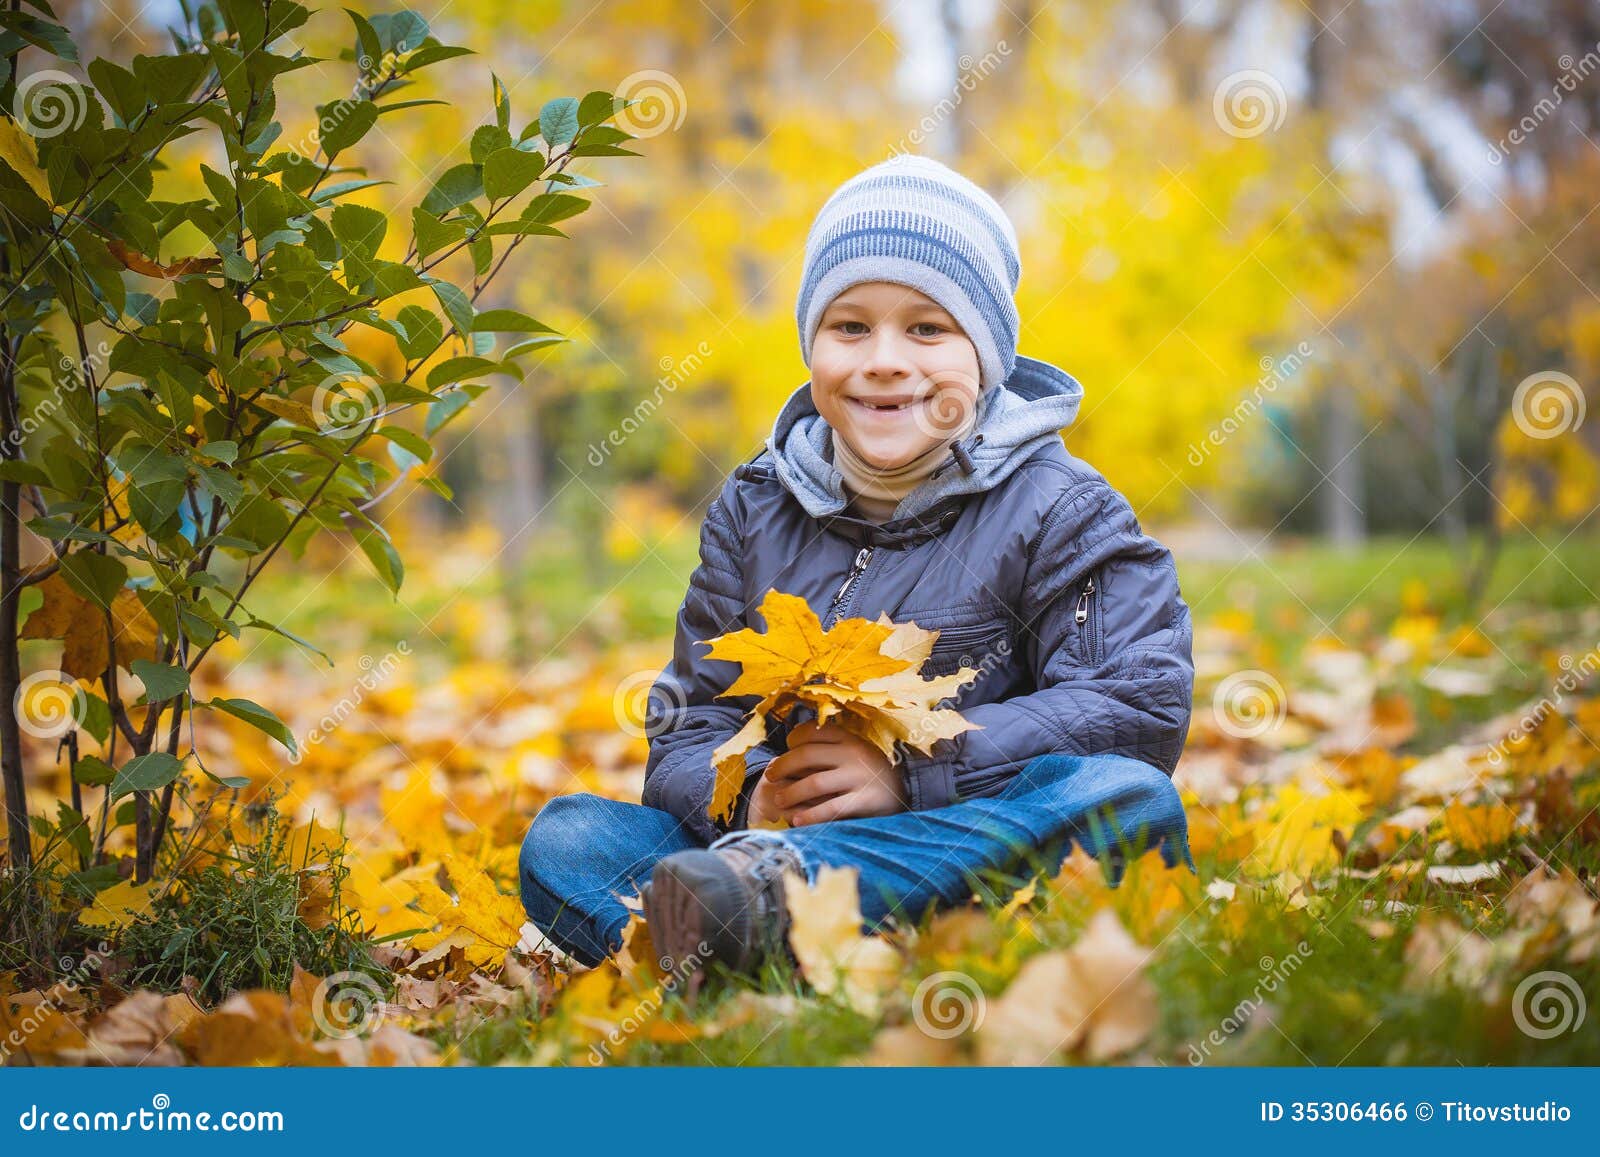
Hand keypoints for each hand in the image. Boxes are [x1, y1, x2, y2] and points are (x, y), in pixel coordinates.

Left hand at [756, 720, 907, 826]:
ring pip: (814, 783)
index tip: (785, 750)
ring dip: (791, 793)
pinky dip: (810, 815)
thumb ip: (830, 748)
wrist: (909, 789)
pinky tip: (797, 820)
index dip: (792, 740)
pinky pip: (830, 808)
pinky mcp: (864, 800)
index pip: (811, 731)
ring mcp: (858, 777)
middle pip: (805, 755)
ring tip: (779, 800)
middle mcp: (852, 753)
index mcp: (849, 738)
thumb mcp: (855, 750)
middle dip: (782, 766)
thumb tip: (790, 747)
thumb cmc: (872, 770)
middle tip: (770, 777)